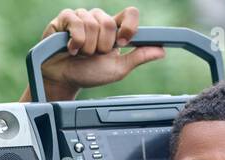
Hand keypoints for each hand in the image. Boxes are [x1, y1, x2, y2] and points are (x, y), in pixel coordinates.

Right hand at [37, 6, 165, 95]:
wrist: (63, 80)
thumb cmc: (88, 74)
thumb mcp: (117, 69)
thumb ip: (138, 58)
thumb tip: (161, 51)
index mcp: (114, 28)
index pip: (130, 13)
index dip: (129, 26)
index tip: (123, 42)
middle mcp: (99, 19)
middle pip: (109, 22)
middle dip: (102, 45)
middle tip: (94, 55)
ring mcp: (82, 17)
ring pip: (92, 25)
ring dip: (87, 47)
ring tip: (81, 54)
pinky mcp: (66, 18)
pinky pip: (76, 23)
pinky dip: (76, 41)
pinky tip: (71, 49)